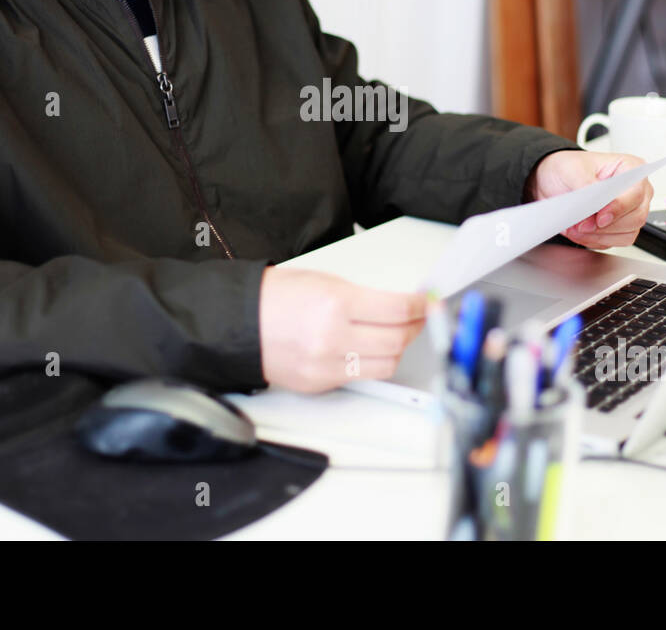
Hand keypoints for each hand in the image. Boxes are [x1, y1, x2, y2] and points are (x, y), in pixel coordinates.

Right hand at [258, 267, 427, 392]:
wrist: (238, 323)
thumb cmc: (276, 296)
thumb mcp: (325, 281)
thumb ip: (364, 296)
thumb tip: (400, 305)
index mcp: (336, 304)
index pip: (397, 310)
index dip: (420, 307)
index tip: (427, 303)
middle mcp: (333, 338)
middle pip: (397, 341)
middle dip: (416, 327)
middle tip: (419, 317)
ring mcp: (327, 365)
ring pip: (385, 365)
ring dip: (398, 348)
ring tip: (397, 334)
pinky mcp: (321, 383)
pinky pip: (361, 376)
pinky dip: (371, 362)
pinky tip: (369, 348)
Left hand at [524, 150, 651, 249]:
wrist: (554, 180)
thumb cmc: (569, 168)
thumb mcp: (572, 168)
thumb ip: (586, 185)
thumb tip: (594, 204)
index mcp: (631, 168)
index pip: (636, 193)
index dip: (619, 208)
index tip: (599, 218)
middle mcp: (636, 191)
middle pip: (635, 217)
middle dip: (605, 226)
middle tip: (581, 224)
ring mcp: (630, 211)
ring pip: (627, 234)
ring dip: (599, 235)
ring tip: (577, 227)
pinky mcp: (621, 228)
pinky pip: (616, 242)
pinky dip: (596, 240)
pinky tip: (581, 232)